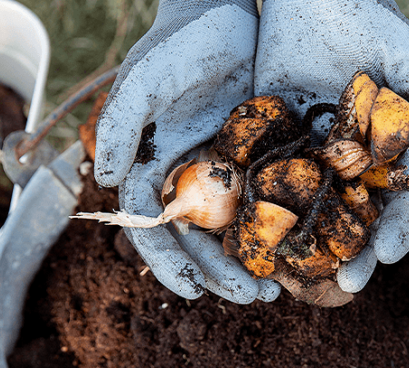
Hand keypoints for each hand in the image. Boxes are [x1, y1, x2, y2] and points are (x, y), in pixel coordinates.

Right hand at [94, 0, 280, 303]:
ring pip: (233, 232)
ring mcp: (223, 174)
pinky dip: (278, 232)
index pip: (153, 228)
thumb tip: (108, 180)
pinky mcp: (258, 162)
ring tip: (277, 290)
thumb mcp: (147, 78)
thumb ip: (123, 123)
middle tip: (255, 298)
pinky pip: (267, 205)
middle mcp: (187, 180)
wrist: (226, 14)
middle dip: (220, 274)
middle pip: (198, 241)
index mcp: (153, 170)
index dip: (169, 264)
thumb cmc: (179, 44)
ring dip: (251, 263)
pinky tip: (300, 252)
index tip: (191, 293)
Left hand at [255, 0, 408, 291]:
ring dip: (308, 247)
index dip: (397, 233)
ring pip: (310, 213)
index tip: (387, 256)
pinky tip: (255, 240)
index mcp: (387, 155)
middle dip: (354, 255)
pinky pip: (266, 183)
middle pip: (355, 222)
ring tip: (300, 277)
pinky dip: (263, 213)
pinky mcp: (270, 143)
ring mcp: (308, 158)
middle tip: (346, 284)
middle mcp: (349, 165)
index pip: (400, 205)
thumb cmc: (371, 21)